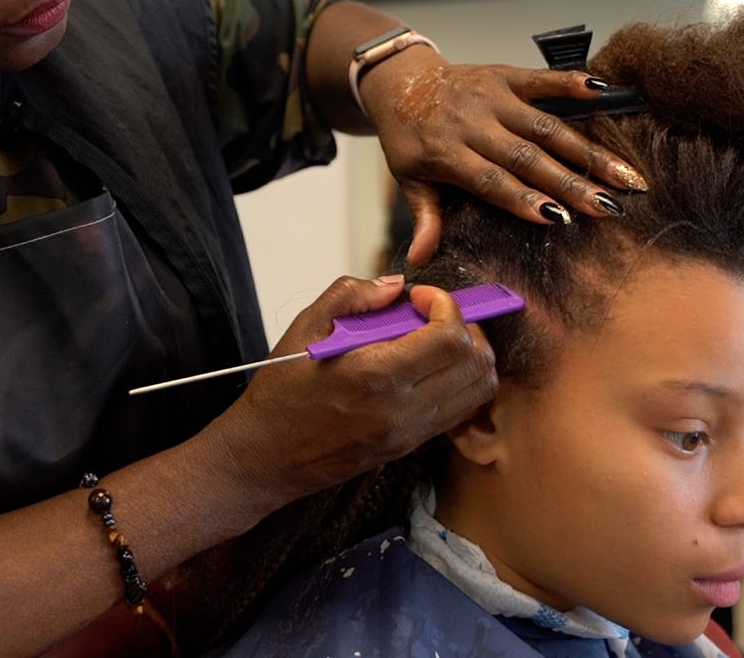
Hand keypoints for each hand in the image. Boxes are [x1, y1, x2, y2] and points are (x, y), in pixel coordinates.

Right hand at [201, 275, 495, 511]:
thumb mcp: (304, 329)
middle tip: (434, 316)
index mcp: (377, 375)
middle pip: (477, 364)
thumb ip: (351, 296)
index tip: (421, 297)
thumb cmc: (280, 393)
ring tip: (435, 341)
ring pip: (478, 391)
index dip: (446, 305)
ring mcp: (410, 433)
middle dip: (466, 328)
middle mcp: (403, 410)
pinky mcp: (409, 447)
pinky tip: (426, 369)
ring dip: (468, 356)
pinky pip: (459, 412)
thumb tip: (394, 287)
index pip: (451, 337)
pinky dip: (458, 383)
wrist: (265, 456)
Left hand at [362, 53, 645, 262]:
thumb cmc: (409, 136)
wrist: (400, 80)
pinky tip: (604, 91)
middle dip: (571, 183)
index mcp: (446, 153)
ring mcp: (492, 97)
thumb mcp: (408, 178)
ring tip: (624, 175)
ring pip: (546, 126)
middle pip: (527, 157)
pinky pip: (541, 79)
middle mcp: (472, 123)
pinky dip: (572, 83)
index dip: (523, 198)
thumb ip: (424, 217)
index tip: (558, 217)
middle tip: (609, 206)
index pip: (491, 180)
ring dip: (588, 150)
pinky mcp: (504, 75)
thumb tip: (420, 261)